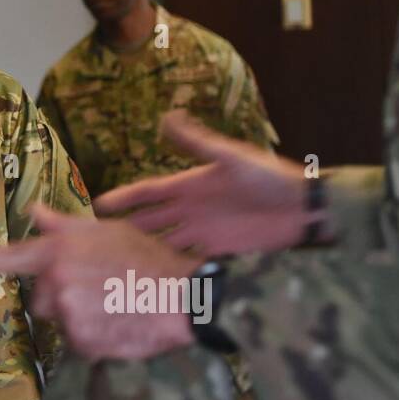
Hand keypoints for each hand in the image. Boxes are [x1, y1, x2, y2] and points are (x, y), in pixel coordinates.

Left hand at [0, 204, 198, 359]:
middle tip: (99, 287)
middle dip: (62, 296)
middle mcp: (55, 282)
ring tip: (114, 303)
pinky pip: (79, 344)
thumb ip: (63, 225)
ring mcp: (68, 314)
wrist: (183, 295)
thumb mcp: (105, 229)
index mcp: (56, 251)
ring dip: (81, 317)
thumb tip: (34, 210)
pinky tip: (119, 322)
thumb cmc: (146, 257)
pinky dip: (96, 338)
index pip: (1, 260)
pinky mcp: (83, 343)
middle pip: (40, 299)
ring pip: (61, 322)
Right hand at [94, 110, 311, 256]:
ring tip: (117, 268)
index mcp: (188, 185)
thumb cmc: (267, 177)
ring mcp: (202, 232)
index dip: (122, 199)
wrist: (303, 208)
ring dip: (143, 253)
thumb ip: (198, 142)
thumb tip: (167, 116)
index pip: (146, 193)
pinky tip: (154, 283)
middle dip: (122, 230)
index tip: (95, 206)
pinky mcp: (219, 252)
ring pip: (163, 244)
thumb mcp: (231, 157)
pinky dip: (170, 269)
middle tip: (95, 244)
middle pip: (148, 221)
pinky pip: (186, 261)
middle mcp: (189, 210)